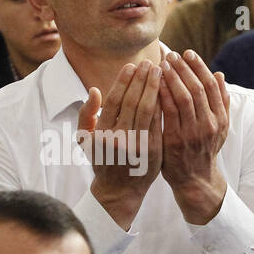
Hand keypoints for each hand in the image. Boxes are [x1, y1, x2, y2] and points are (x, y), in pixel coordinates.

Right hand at [83, 60, 163, 229]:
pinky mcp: (153, 150)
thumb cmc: (102, 160)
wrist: (119, 191)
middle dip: (142, 79)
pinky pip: (159, 121)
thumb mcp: (86, 140)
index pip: (114, 100)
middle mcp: (119, 138)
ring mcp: (137, 144)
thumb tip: (95, 90)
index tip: (132, 66)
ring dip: (155, 87)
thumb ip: (86, 114)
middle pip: (133, 101)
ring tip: (159, 71)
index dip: (124, 80)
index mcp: (102, 133)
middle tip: (150, 62)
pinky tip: (167, 91)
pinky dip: (163, 104)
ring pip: (148, 109)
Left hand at [159, 49, 228, 223]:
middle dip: (183, 69)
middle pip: (197, 88)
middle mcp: (209, 125)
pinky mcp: (174, 141)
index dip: (199, 67)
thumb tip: (220, 75)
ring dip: (172, 78)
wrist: (195, 179)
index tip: (188, 53)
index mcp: (220, 118)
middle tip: (171, 54)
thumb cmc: (203, 148)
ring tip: (161, 64)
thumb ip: (221, 102)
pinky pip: (168, 112)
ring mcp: (192, 133)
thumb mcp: (219, 127)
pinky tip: (154, 84)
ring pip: (183, 98)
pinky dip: (162, 95)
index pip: (211, 85)